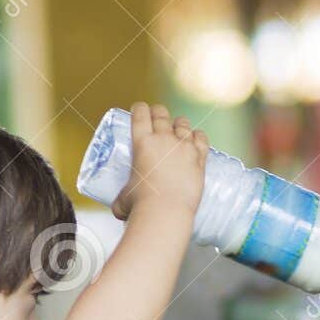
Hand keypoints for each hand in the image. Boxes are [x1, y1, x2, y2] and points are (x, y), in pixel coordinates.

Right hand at [112, 102, 207, 220]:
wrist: (167, 211)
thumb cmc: (141, 206)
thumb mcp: (124, 198)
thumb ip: (121, 200)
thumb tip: (118, 209)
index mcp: (142, 142)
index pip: (140, 113)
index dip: (140, 108)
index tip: (140, 109)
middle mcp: (163, 139)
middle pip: (162, 114)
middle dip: (159, 113)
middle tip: (158, 118)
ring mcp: (183, 147)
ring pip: (183, 125)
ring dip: (179, 124)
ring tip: (178, 129)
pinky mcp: (199, 158)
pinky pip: (201, 139)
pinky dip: (198, 136)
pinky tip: (197, 137)